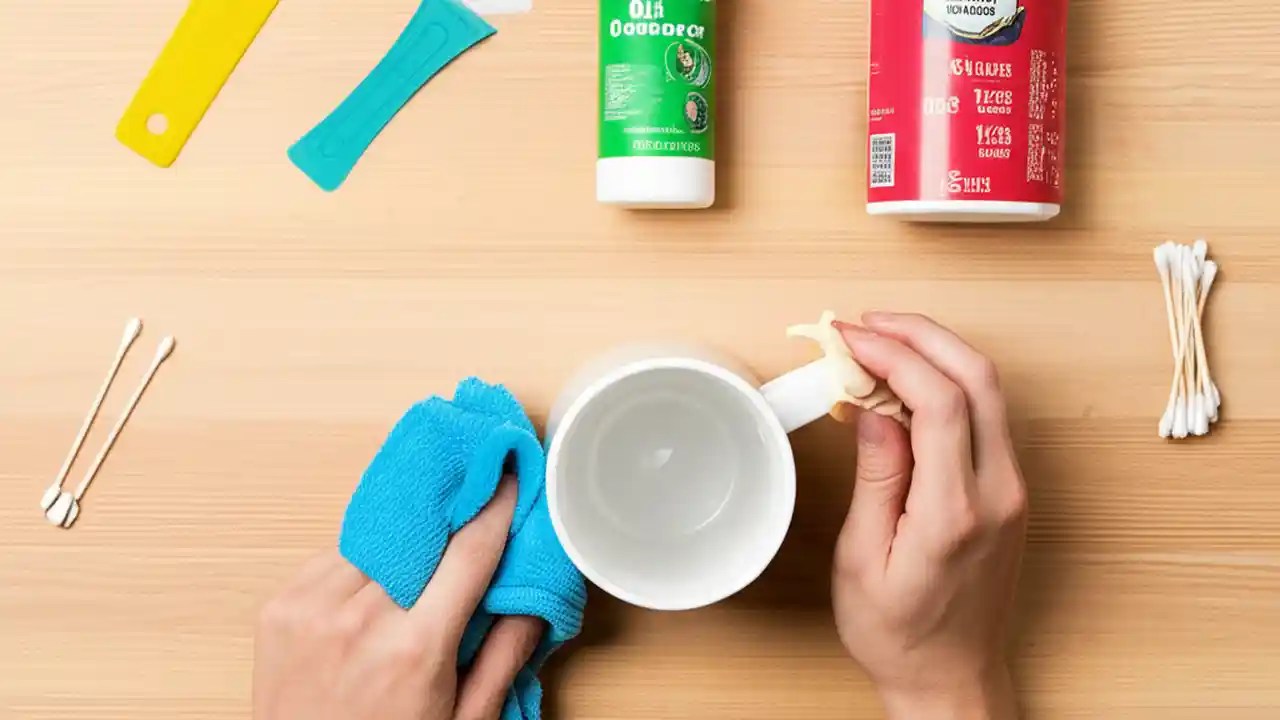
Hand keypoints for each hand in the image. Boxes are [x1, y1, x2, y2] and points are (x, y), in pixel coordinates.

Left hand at [253, 477, 544, 719]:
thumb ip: (505, 656)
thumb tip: (536, 599)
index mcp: (416, 648)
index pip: (469, 550)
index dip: (494, 506)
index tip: (506, 477)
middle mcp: (360, 619)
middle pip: (421, 535)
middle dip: (449, 518)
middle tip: (470, 498)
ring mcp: (311, 609)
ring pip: (376, 542)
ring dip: (401, 545)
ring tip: (416, 565)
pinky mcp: (279, 609)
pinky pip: (333, 560)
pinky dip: (359, 567)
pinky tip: (372, 593)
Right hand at [832, 313, 1026, 719]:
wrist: (951, 678)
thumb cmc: (899, 634)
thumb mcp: (862, 557)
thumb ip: (875, 476)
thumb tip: (873, 407)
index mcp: (956, 512)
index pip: (939, 400)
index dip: (892, 354)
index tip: (850, 338)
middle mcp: (999, 493)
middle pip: (978, 377)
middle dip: (920, 334)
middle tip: (867, 323)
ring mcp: (1013, 490)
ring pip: (989, 389)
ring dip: (936, 352)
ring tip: (880, 343)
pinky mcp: (1010, 491)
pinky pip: (987, 415)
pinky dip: (947, 382)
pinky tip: (906, 382)